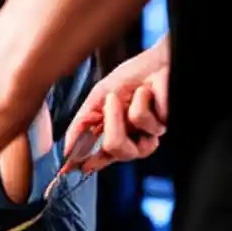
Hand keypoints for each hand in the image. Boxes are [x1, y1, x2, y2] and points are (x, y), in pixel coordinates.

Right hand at [67, 45, 168, 173]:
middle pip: (115, 151)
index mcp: (116, 131)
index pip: (100, 154)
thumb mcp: (99, 96)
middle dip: (110, 126)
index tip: (68, 169)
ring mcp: (150, 133)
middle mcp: (134, 137)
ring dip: (123, 111)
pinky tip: (151, 90)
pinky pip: (143, 121)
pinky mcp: (166, 125)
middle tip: (111, 101)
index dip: (85, 163)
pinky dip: (142, 99)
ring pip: (127, 141)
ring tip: (135, 92)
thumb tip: (65, 148)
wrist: (157, 60)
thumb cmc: (132, 75)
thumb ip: (81, 123)